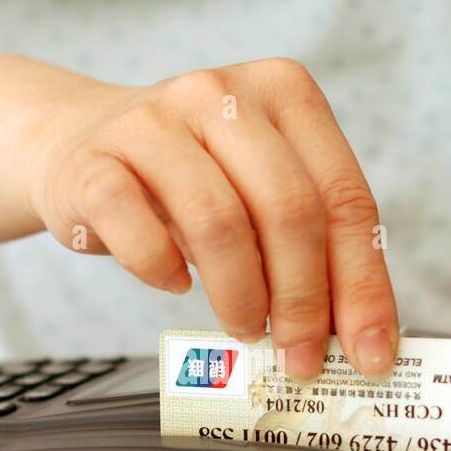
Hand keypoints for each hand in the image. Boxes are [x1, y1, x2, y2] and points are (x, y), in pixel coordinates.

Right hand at [25, 58, 398, 379]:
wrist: (80, 144)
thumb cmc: (189, 180)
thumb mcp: (258, 193)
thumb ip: (309, 247)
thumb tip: (355, 337)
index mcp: (285, 93)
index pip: (345, 198)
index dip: (363, 285)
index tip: (370, 354)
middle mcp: (222, 95)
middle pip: (290, 209)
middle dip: (303, 301)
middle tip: (299, 358)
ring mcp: (152, 122)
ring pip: (219, 223)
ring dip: (241, 296)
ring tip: (245, 328)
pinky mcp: (92, 162)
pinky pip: (137, 231)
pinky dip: (162, 271)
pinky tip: (174, 283)